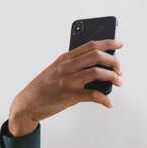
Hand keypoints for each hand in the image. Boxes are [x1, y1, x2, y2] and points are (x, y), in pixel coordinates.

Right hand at [7, 40, 123, 135]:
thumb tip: (97, 68)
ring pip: (97, 72)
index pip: (90, 45)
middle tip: (119, 70)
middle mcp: (67, 66)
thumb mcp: (56, 70)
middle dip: (113, 61)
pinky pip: (92, 95)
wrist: (27, 104)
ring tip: (118, 82)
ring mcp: (67, 81)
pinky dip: (104, 99)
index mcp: (65, 58)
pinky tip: (108, 103)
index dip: (107, 43)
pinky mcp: (68, 96)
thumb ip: (73, 66)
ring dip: (112, 77)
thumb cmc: (43, 88)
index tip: (119, 44)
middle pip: (96, 56)